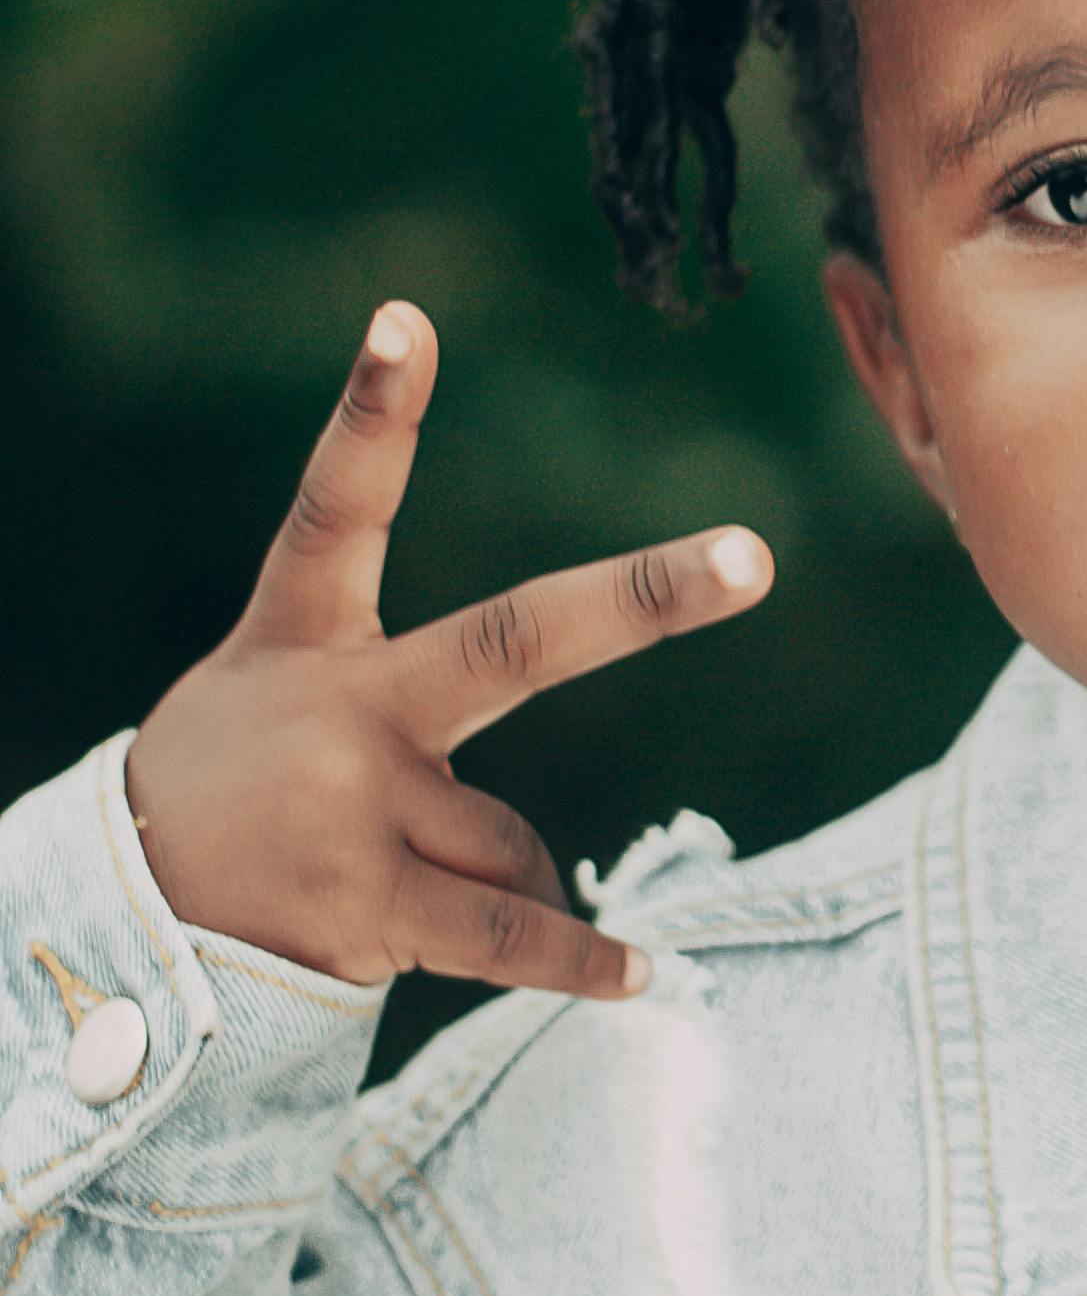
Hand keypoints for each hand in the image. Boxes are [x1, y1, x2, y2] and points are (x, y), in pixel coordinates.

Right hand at [123, 304, 772, 1001]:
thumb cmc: (230, 790)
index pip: (337, 506)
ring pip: (519, 841)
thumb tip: (540, 849)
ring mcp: (353, 808)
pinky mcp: (368, 904)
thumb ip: (392, 705)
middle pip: (516, 641)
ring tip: (394, 882)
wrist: (121, 928)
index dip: (371, 411)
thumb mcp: (267, 694)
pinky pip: (511, 935)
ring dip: (498, 876)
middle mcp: (337, 709)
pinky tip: (637, 976)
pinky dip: (577, 960)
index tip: (406, 319)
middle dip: (647, 598)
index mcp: (303, 633)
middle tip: (755, 556)